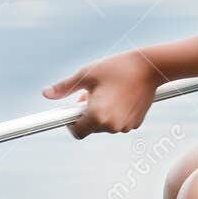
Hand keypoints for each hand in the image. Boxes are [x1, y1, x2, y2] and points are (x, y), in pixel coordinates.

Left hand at [41, 50, 163, 138]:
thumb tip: (46, 94)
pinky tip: (120, 96)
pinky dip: (116, 113)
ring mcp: (125, 126)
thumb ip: (65, 87)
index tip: (71, 111)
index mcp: (97, 115)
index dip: (71, 122)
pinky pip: (118, 122)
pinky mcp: (136, 123)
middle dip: (87, 113)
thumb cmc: (117, 68)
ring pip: (105, 125)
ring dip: (101, 113)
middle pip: (90, 128)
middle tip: (91, 94)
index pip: (76, 132)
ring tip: (107, 93)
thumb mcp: (88, 74)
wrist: (151, 67)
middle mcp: (111, 125)